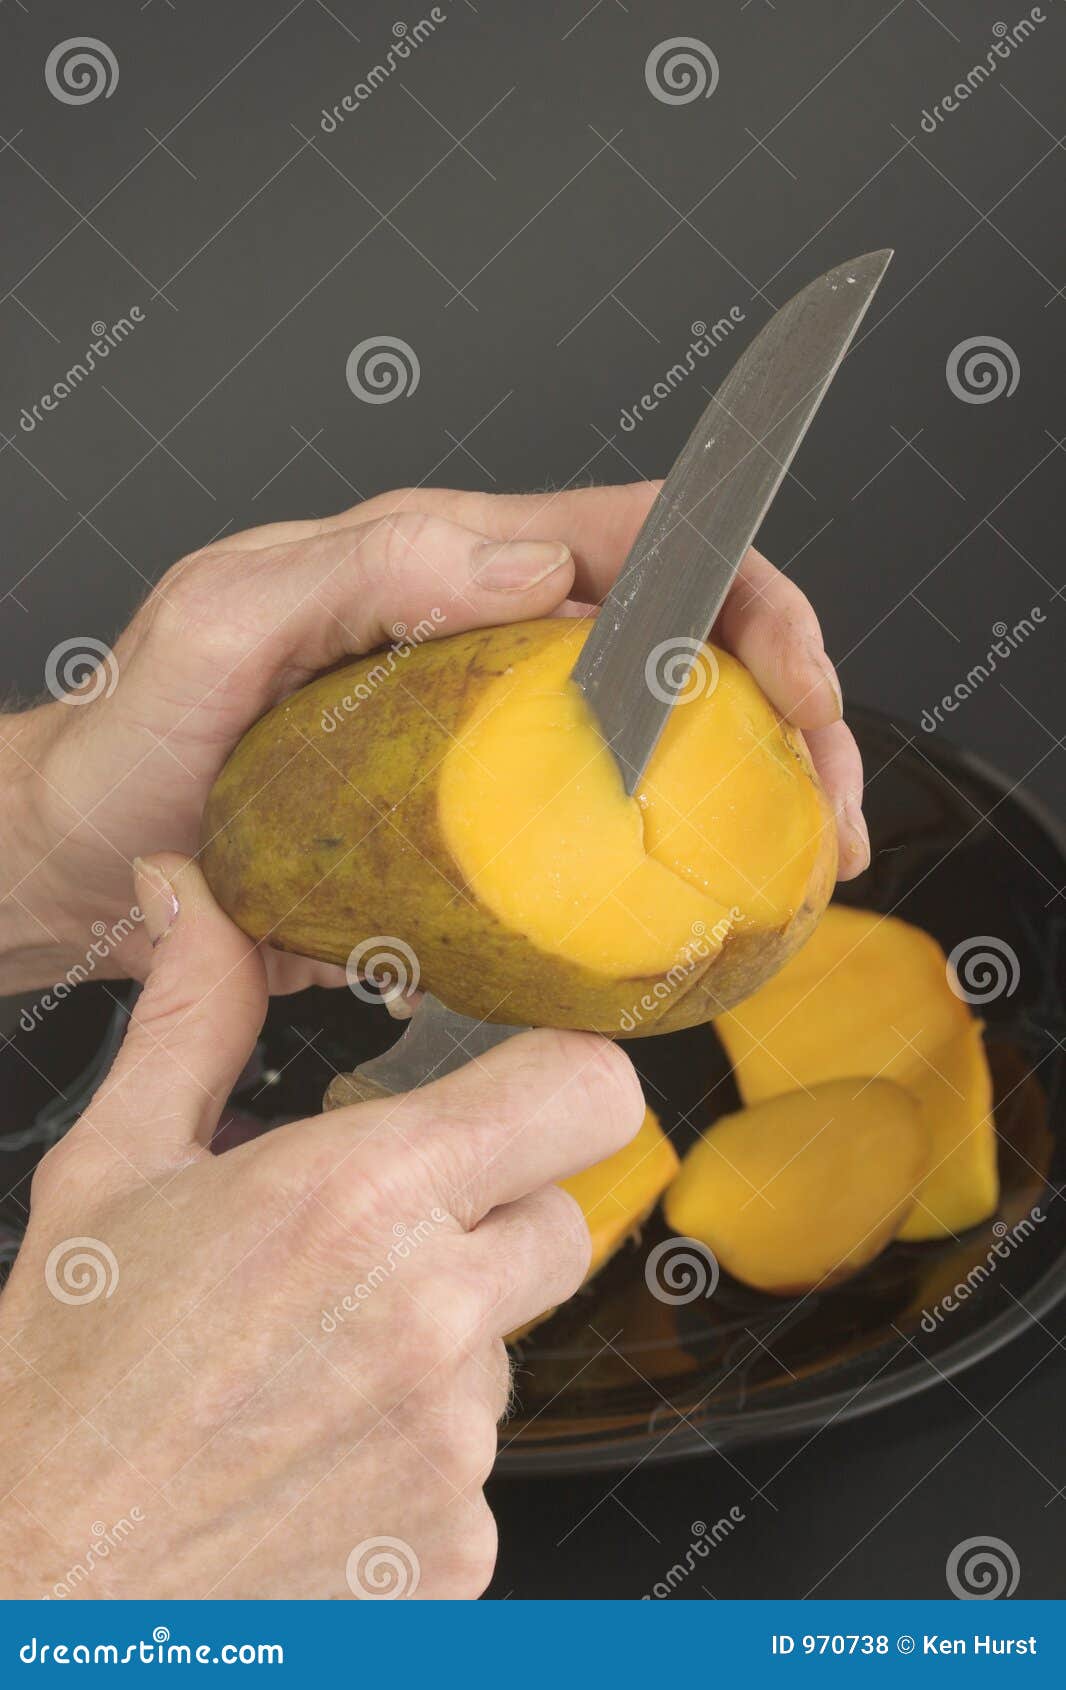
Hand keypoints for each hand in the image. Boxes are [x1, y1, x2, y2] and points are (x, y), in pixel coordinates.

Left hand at [0, 483, 864, 991]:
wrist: (94, 845)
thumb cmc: (139, 735)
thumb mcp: (222, 629)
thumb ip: (362, 569)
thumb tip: (532, 568)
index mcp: (452, 556)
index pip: (652, 539)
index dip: (753, 606)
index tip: (799, 705)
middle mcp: (493, 632)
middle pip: (695, 641)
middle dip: (797, 717)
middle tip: (828, 821)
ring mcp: (495, 727)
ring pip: (671, 735)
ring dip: (759, 797)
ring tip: (801, 876)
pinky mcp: (483, 812)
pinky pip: (605, 822)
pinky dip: (673, 864)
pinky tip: (701, 922)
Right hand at [0, 855, 643, 1598]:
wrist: (37, 1596)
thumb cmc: (56, 1388)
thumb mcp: (110, 1173)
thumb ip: (194, 1017)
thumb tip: (196, 896)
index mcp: (356, 1199)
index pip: (585, 1092)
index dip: (565, 1079)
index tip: (524, 1088)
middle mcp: (431, 1320)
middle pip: (561, 1219)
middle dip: (490, 1214)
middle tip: (378, 1240)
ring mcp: (455, 1448)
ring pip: (510, 1345)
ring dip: (441, 1342)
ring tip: (313, 1367)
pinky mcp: (459, 1551)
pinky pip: (482, 1464)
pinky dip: (418, 1452)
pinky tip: (317, 1455)